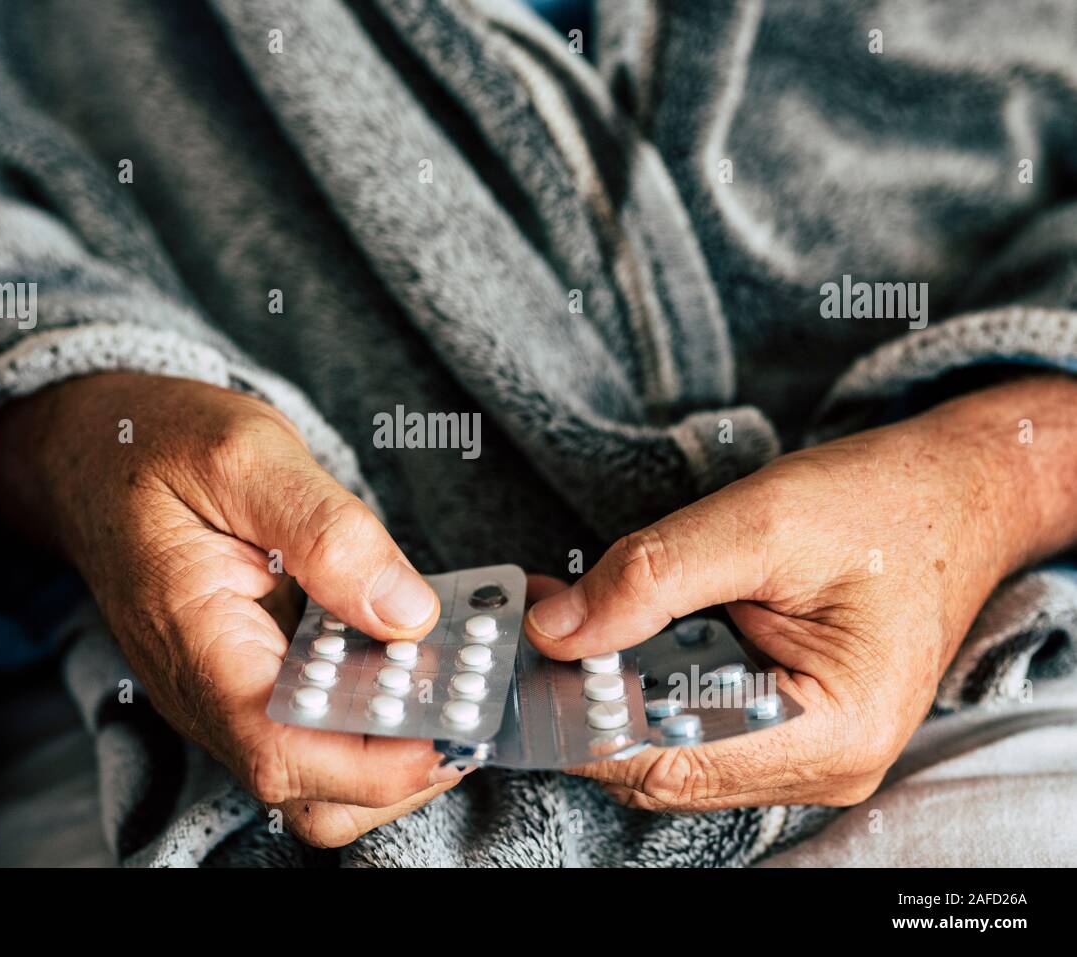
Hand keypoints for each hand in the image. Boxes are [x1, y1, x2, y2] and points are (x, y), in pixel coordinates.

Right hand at [0, 373, 467, 846]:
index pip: (281, 753)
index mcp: (196, 643)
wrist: (92, 450)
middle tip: (473, 703)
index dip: (375, 762)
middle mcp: (208, 693)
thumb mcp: (245, 456)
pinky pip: (321, 727)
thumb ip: (326, 532)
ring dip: (400, 744)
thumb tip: (408, 613)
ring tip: (461, 680)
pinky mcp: (253, 679)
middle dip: (404, 770)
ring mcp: (230, 694)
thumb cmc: (155, 445)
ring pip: (322, 775)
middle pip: (310, 794)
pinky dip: (383, 708)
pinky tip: (426, 658)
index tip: (452, 726)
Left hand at [524, 376, 1076, 809]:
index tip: (517, 666)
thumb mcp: (758, 523)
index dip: (582, 719)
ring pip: (669, 747)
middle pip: (661, 762)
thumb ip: (649, 578)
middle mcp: (823, 764)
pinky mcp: (789, 726)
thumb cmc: (879, 505)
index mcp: (831, 730)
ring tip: (557, 618)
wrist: (952, 496)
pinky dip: (643, 682)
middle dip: (585, 700)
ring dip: (608, 689)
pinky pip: (695, 723)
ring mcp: (807, 753)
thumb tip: (554, 630)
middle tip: (522, 630)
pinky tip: (608, 629)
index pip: (669, 759)